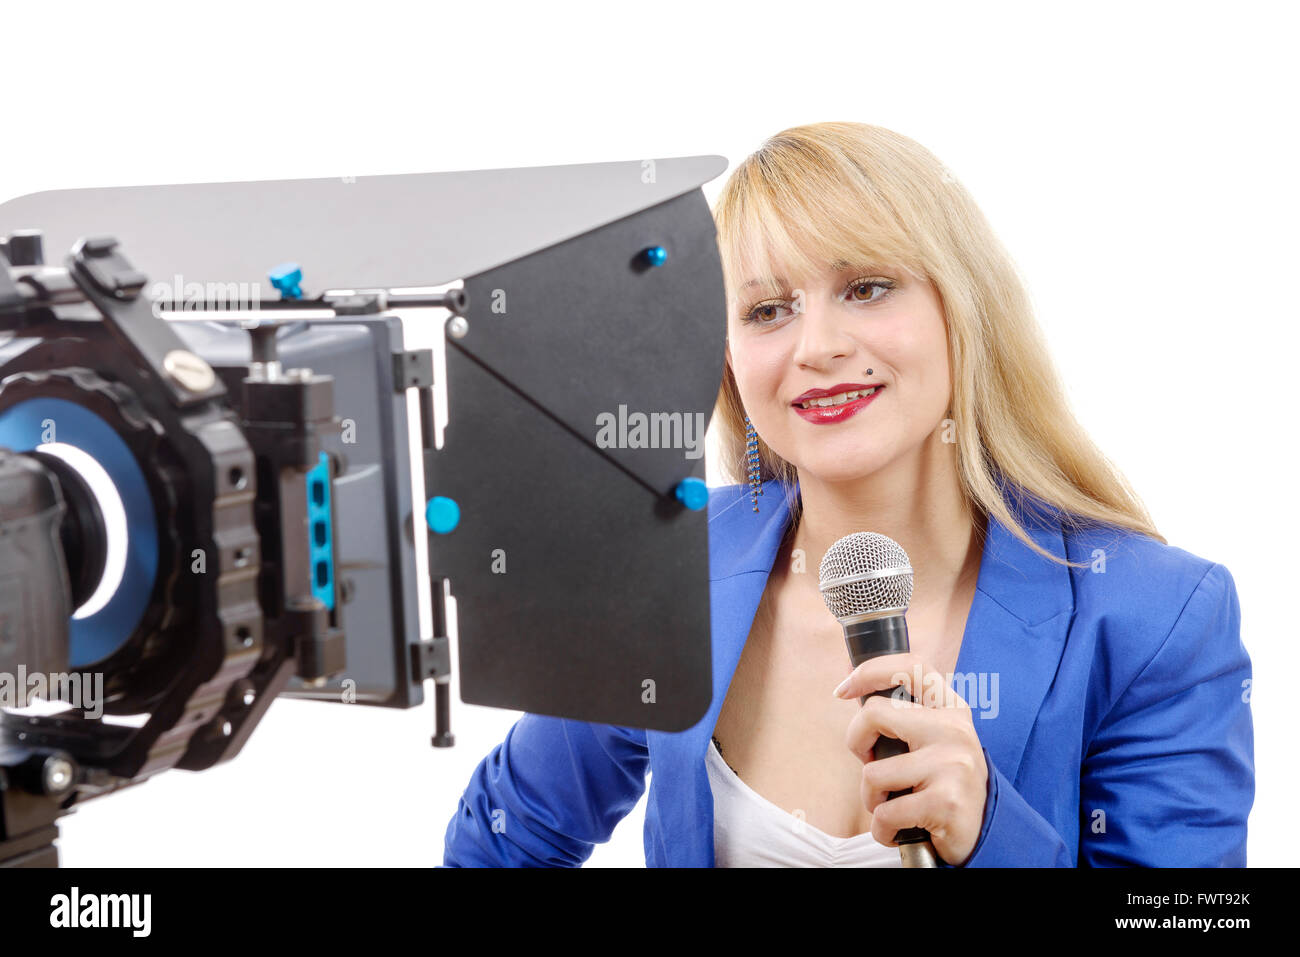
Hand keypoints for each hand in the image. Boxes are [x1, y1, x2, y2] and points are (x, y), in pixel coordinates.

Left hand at [834, 652, 988, 865]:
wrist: (984, 836)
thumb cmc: (942, 784)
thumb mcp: (929, 740)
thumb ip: (896, 712)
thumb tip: (850, 676)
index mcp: (951, 708)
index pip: (910, 666)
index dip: (869, 671)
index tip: (843, 689)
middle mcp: (955, 730)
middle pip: (873, 713)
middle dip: (857, 744)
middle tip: (873, 764)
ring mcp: (953, 764)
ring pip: (873, 772)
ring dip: (872, 798)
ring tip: (896, 805)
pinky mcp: (946, 802)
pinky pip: (884, 813)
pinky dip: (883, 829)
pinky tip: (903, 828)